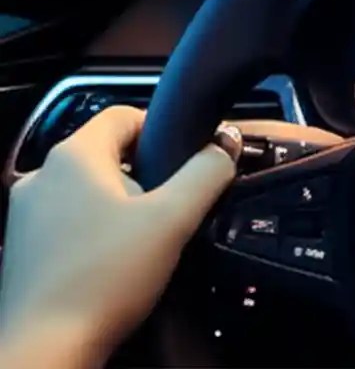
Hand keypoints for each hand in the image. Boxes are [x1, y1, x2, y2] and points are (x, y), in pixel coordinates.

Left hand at [0, 107, 238, 367]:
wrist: (47, 346)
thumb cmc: (105, 278)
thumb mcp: (173, 219)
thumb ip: (207, 173)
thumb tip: (225, 144)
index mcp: (74, 155)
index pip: (125, 114)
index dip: (164, 129)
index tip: (189, 161)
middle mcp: (42, 175)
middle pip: (108, 153)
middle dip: (145, 176)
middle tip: (171, 211)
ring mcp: (25, 212)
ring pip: (88, 190)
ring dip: (120, 207)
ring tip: (144, 242)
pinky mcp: (23, 245)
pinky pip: (69, 221)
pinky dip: (95, 233)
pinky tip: (114, 264)